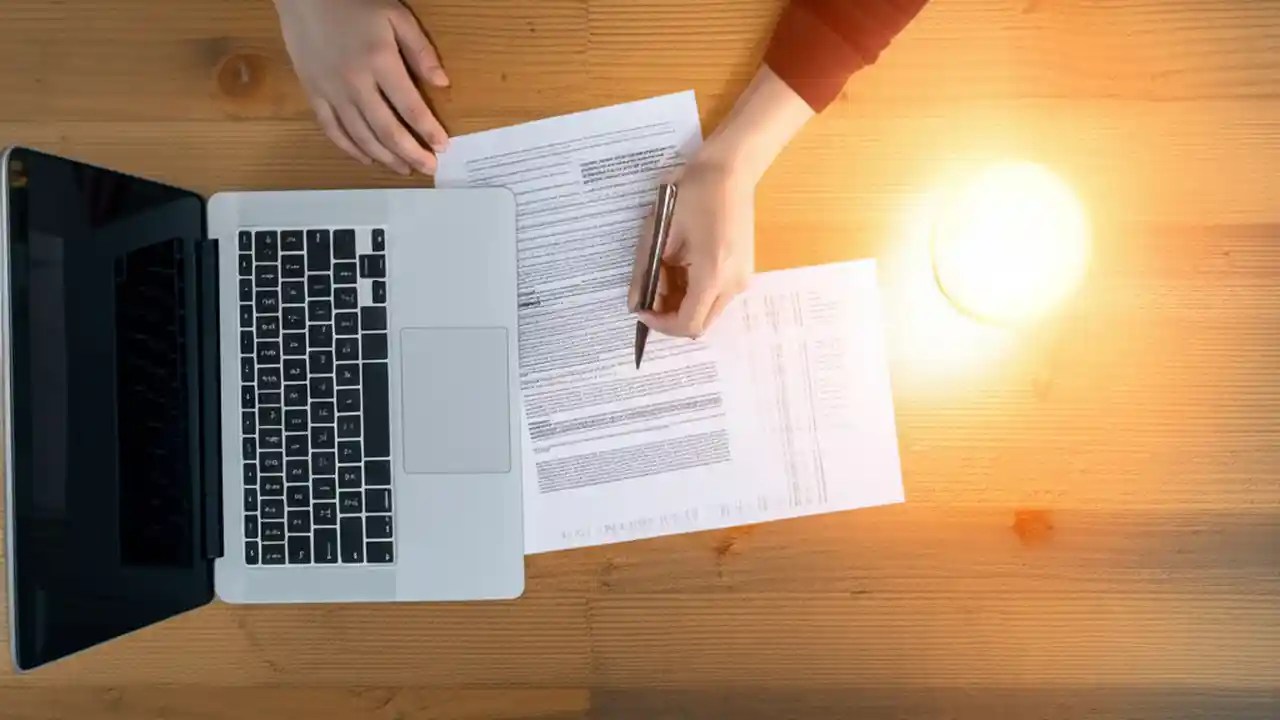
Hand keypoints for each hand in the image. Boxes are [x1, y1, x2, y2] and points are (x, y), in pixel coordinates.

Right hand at [274, 0, 449, 174]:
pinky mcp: (312, 93)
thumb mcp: (396, 15)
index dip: (428, 130)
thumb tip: (442, 83)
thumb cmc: (353, 1)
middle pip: (386, 129)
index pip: (410, 107)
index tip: (442, 146)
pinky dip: (350, 148)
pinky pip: (332, 129)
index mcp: (380, 62)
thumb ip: (420, 50)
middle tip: (428, 167)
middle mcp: (355, 83)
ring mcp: (331, 91)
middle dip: (411, 152)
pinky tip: (366, 158)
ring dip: (385, 157)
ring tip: (404, 168)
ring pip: (360, 135)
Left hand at [626, 65, 814, 338]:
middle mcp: (733, 284)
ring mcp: (742, 278)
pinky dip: (694, 289)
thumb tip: (635, 303)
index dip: (660, 324)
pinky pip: (715, 294)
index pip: (687, 324)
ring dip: (681, 300)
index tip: (642, 308)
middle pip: (699, 323)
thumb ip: (645, 272)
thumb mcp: (660, 232)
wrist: (731, 169)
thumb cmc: (694, 193)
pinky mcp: (743, 269)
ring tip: (666, 267)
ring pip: (707, 309)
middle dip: (670, 314)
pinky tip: (682, 263)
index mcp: (713, 275)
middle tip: (652, 287)